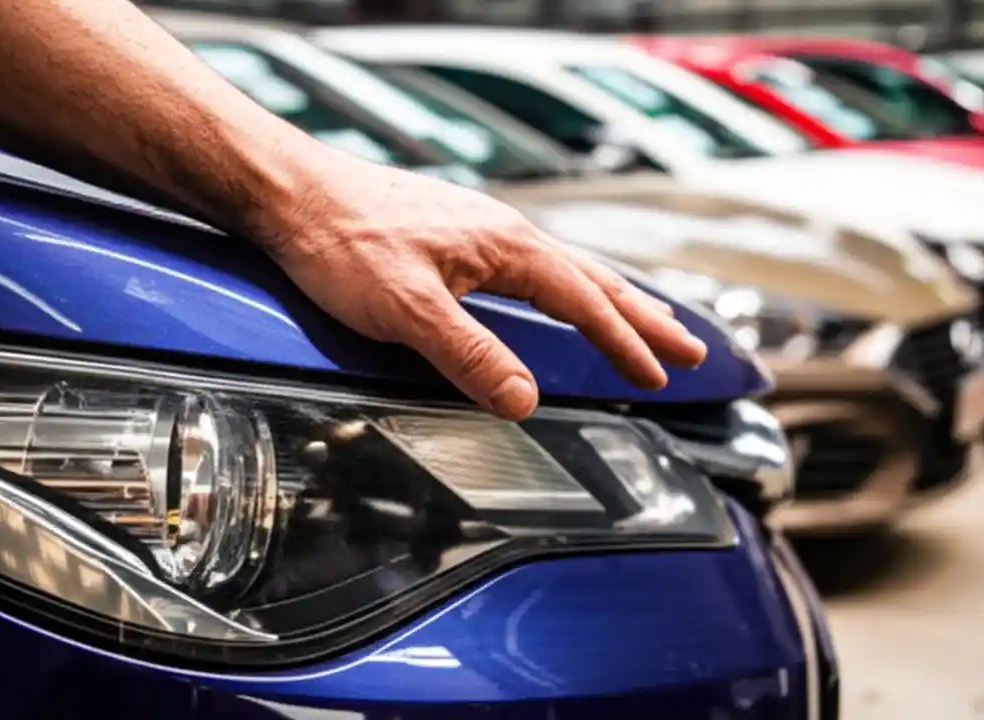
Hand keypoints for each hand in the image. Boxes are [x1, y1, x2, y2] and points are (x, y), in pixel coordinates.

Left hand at [258, 155, 707, 420]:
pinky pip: (537, 267)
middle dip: (646, 317)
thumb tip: (526, 403)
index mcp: (507, 247)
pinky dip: (571, 289)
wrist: (293, 194)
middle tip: (691, 346)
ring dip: (614, 301)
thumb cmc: (343, 242)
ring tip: (646, 323)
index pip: (585, 302)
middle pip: (595, 280)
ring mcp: (483, 232)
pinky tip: (560, 298)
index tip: (658, 377)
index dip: (624, 343)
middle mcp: (505, 234)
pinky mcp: (458, 237)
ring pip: (568, 270)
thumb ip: (470, 355)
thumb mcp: (407, 309)